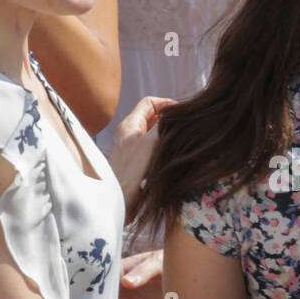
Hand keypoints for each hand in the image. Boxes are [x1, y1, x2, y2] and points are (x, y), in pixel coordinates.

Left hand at [108, 95, 173, 210]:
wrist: (119, 195)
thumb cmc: (132, 171)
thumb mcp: (151, 143)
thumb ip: (161, 126)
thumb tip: (174, 115)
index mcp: (129, 124)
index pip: (148, 103)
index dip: (165, 103)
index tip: (179, 112)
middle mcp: (127, 131)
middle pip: (149, 115)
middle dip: (165, 117)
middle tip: (180, 124)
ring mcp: (128, 143)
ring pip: (149, 129)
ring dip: (162, 130)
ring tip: (175, 137)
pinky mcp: (130, 155)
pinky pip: (146, 141)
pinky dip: (157, 142)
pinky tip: (166, 150)